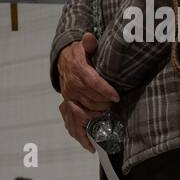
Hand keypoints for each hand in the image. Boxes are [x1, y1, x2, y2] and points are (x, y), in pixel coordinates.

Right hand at [57, 32, 119, 150]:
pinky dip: (80, 133)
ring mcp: (68, 97)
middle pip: (89, 99)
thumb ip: (89, 43)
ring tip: (105, 120)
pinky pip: (72, 122)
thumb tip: (90, 37)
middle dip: (104, 105)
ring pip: (81, 112)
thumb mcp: (84, 46)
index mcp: (77, 69)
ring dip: (95, 118)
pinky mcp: (68, 106)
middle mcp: (71, 85)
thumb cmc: (79, 54)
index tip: (116, 96)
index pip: (91, 81)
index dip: (104, 90)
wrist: (63, 60)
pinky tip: (89, 142)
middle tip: (114, 106)